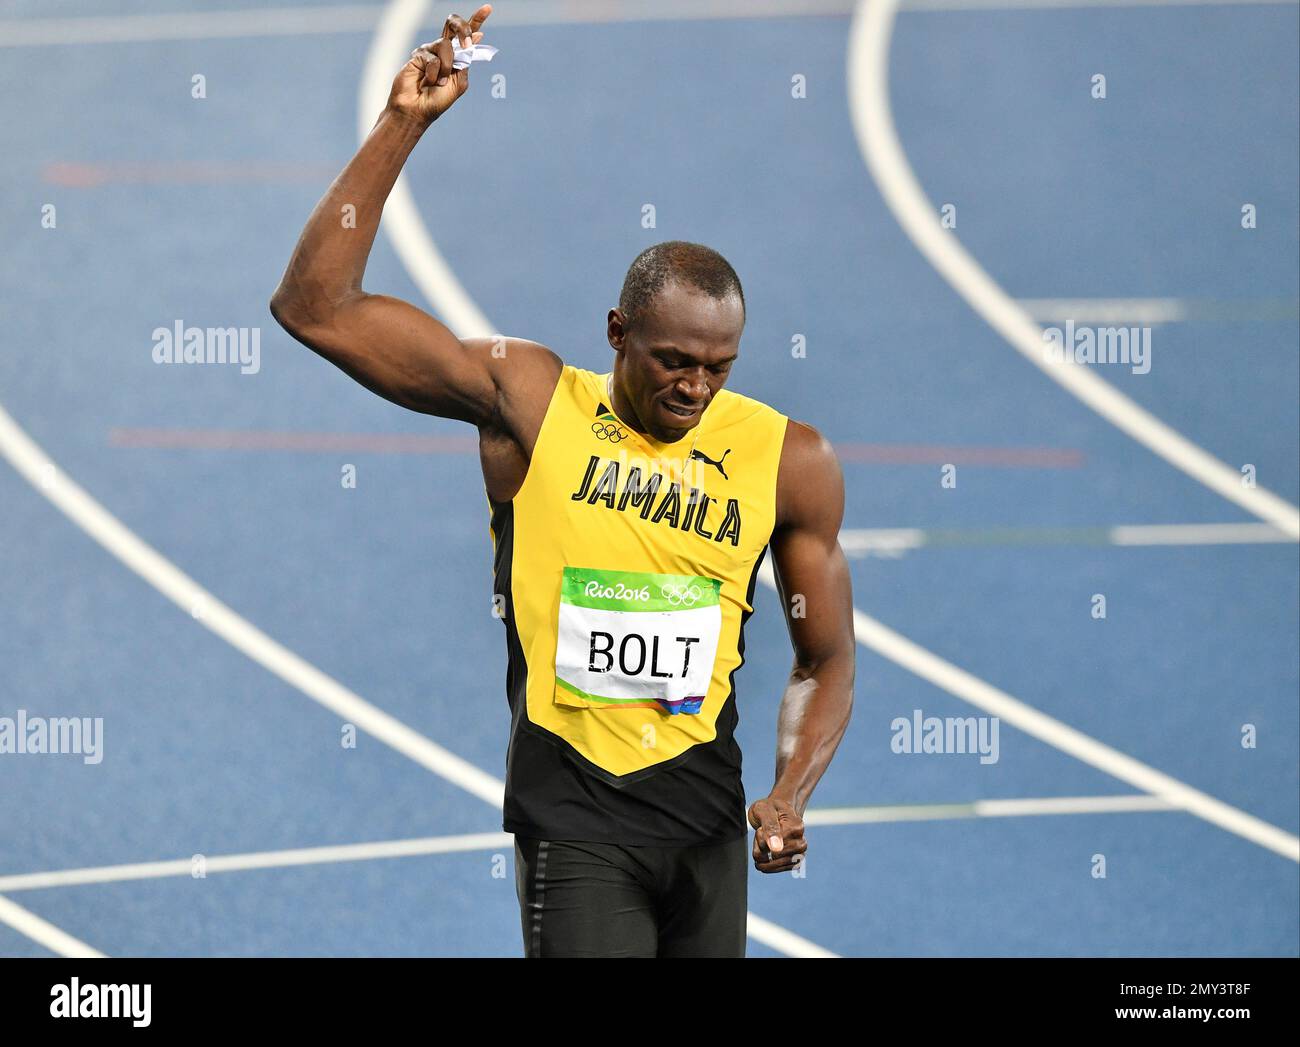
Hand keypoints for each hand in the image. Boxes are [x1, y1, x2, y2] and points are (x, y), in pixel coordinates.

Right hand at [386, 5, 491, 127]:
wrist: (417, 110)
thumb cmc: (438, 100)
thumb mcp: (460, 82)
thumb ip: (466, 60)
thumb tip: (477, 36)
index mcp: (457, 56)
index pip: (467, 34)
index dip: (477, 20)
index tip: (488, 8)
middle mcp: (443, 49)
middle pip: (454, 25)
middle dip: (463, 29)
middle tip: (466, 45)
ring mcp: (430, 50)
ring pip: (446, 46)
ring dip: (446, 68)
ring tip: (439, 82)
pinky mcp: (418, 53)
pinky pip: (433, 58)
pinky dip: (434, 73)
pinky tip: (427, 80)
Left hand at [747, 794, 807, 873]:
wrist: (777, 812)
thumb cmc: (769, 809)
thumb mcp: (763, 811)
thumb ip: (770, 828)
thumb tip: (776, 849)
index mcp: (796, 826)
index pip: (772, 843)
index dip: (760, 836)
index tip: (762, 826)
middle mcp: (802, 842)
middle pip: (773, 856)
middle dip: (760, 846)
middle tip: (763, 832)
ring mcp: (800, 854)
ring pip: (773, 864)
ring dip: (762, 854)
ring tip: (765, 840)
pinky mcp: (795, 863)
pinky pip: (776, 869)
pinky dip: (767, 862)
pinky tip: (767, 850)